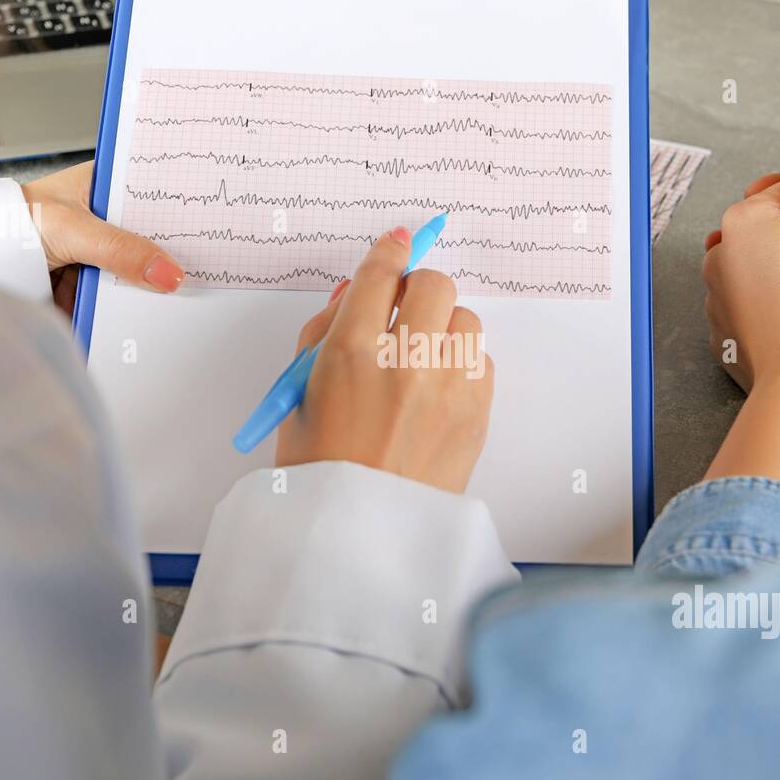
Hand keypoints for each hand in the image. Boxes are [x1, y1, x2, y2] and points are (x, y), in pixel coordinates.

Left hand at [20, 161, 185, 314]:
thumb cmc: (10, 223)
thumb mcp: (72, 229)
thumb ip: (120, 250)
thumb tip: (167, 273)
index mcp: (104, 187)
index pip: (154, 195)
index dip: (182, 209)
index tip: (212, 225)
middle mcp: (105, 219)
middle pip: (150, 239)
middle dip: (169, 256)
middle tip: (200, 268)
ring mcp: (99, 254)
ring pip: (137, 271)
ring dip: (148, 286)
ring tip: (177, 298)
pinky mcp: (90, 286)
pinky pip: (118, 298)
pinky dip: (128, 308)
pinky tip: (147, 315)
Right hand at [275, 226, 493, 493]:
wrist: (357, 536)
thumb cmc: (319, 469)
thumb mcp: (298, 394)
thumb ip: (322, 335)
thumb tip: (352, 294)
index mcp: (350, 353)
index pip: (378, 274)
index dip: (390, 251)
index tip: (398, 242)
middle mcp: (405, 362)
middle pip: (434, 284)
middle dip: (419, 289)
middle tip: (405, 308)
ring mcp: (447, 389)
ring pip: (465, 321)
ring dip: (443, 329)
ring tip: (420, 361)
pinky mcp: (476, 414)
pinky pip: (481, 363)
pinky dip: (461, 368)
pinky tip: (436, 392)